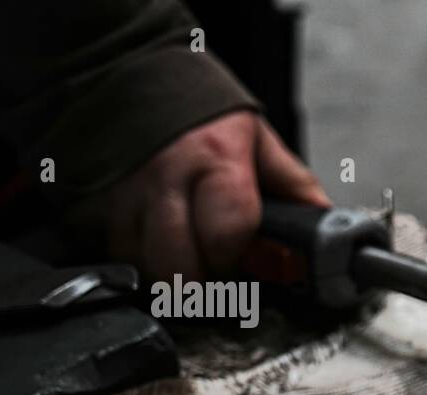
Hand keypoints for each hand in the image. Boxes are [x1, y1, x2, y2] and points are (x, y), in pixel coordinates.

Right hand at [73, 111, 327, 280]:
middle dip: (206, 290)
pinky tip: (162, 255)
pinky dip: (142, 265)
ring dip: (172, 281)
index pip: (227, 235)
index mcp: (216, 161)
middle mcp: (165, 179)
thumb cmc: (201, 113)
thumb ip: (294, 185)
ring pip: (144, 268)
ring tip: (193, 269)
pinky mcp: (97, 205)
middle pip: (179, 267)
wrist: (130, 73)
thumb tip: (329, 226)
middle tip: (222, 284)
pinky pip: (117, 254)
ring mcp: (126, 195)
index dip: (241, 265)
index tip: (251, 272)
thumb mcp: (258, 139)